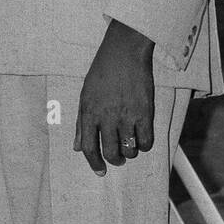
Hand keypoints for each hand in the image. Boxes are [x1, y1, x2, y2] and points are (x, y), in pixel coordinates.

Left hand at [74, 19, 154, 173]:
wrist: (124, 52)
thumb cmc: (102, 71)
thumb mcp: (85, 95)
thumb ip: (81, 123)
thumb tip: (77, 147)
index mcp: (89, 112)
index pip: (89, 148)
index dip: (94, 163)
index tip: (100, 170)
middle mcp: (107, 117)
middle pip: (110, 152)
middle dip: (114, 160)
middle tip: (117, 159)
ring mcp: (127, 115)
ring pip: (129, 150)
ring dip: (129, 153)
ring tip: (129, 145)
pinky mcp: (145, 113)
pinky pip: (146, 141)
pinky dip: (144, 145)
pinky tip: (141, 138)